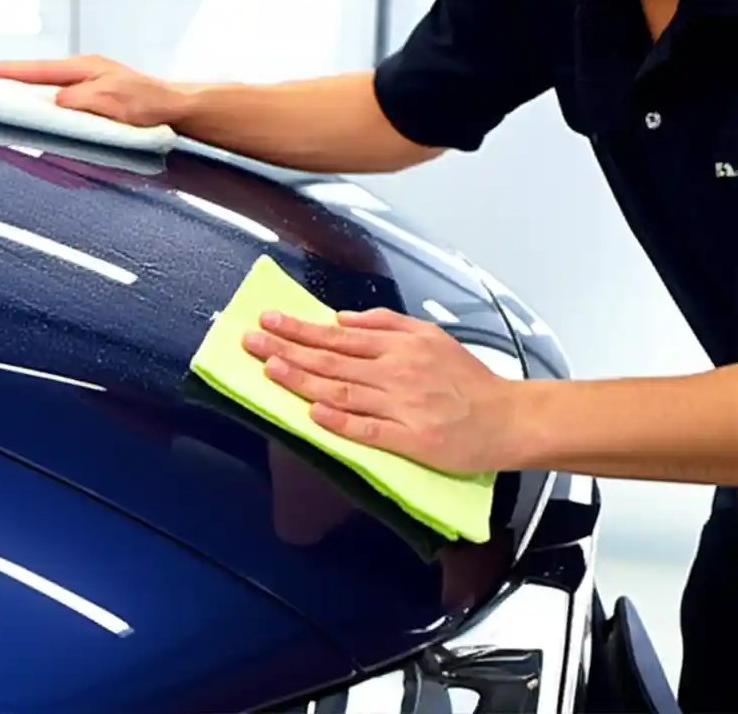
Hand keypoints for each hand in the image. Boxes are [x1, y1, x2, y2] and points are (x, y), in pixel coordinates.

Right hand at [0, 55, 193, 127]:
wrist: (175, 110)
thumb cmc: (147, 105)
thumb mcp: (109, 102)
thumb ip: (78, 102)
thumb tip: (53, 103)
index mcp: (83, 69)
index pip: (35, 70)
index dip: (6, 72)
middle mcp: (83, 74)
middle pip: (36, 75)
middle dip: (7, 78)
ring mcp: (88, 86)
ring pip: (46, 87)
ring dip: (23, 90)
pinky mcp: (94, 100)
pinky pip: (60, 100)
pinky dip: (42, 101)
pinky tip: (35, 108)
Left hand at [242, 308, 528, 473]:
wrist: (508, 418)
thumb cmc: (468, 380)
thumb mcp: (431, 336)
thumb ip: (386, 324)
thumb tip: (342, 319)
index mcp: (399, 347)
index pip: (337, 337)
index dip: (299, 329)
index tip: (269, 321)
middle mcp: (396, 373)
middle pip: (332, 360)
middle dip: (287, 348)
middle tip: (251, 341)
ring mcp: (402, 406)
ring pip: (343, 391)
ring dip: (303, 380)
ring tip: (271, 369)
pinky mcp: (411, 439)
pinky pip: (368, 429)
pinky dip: (340, 421)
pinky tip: (313, 414)